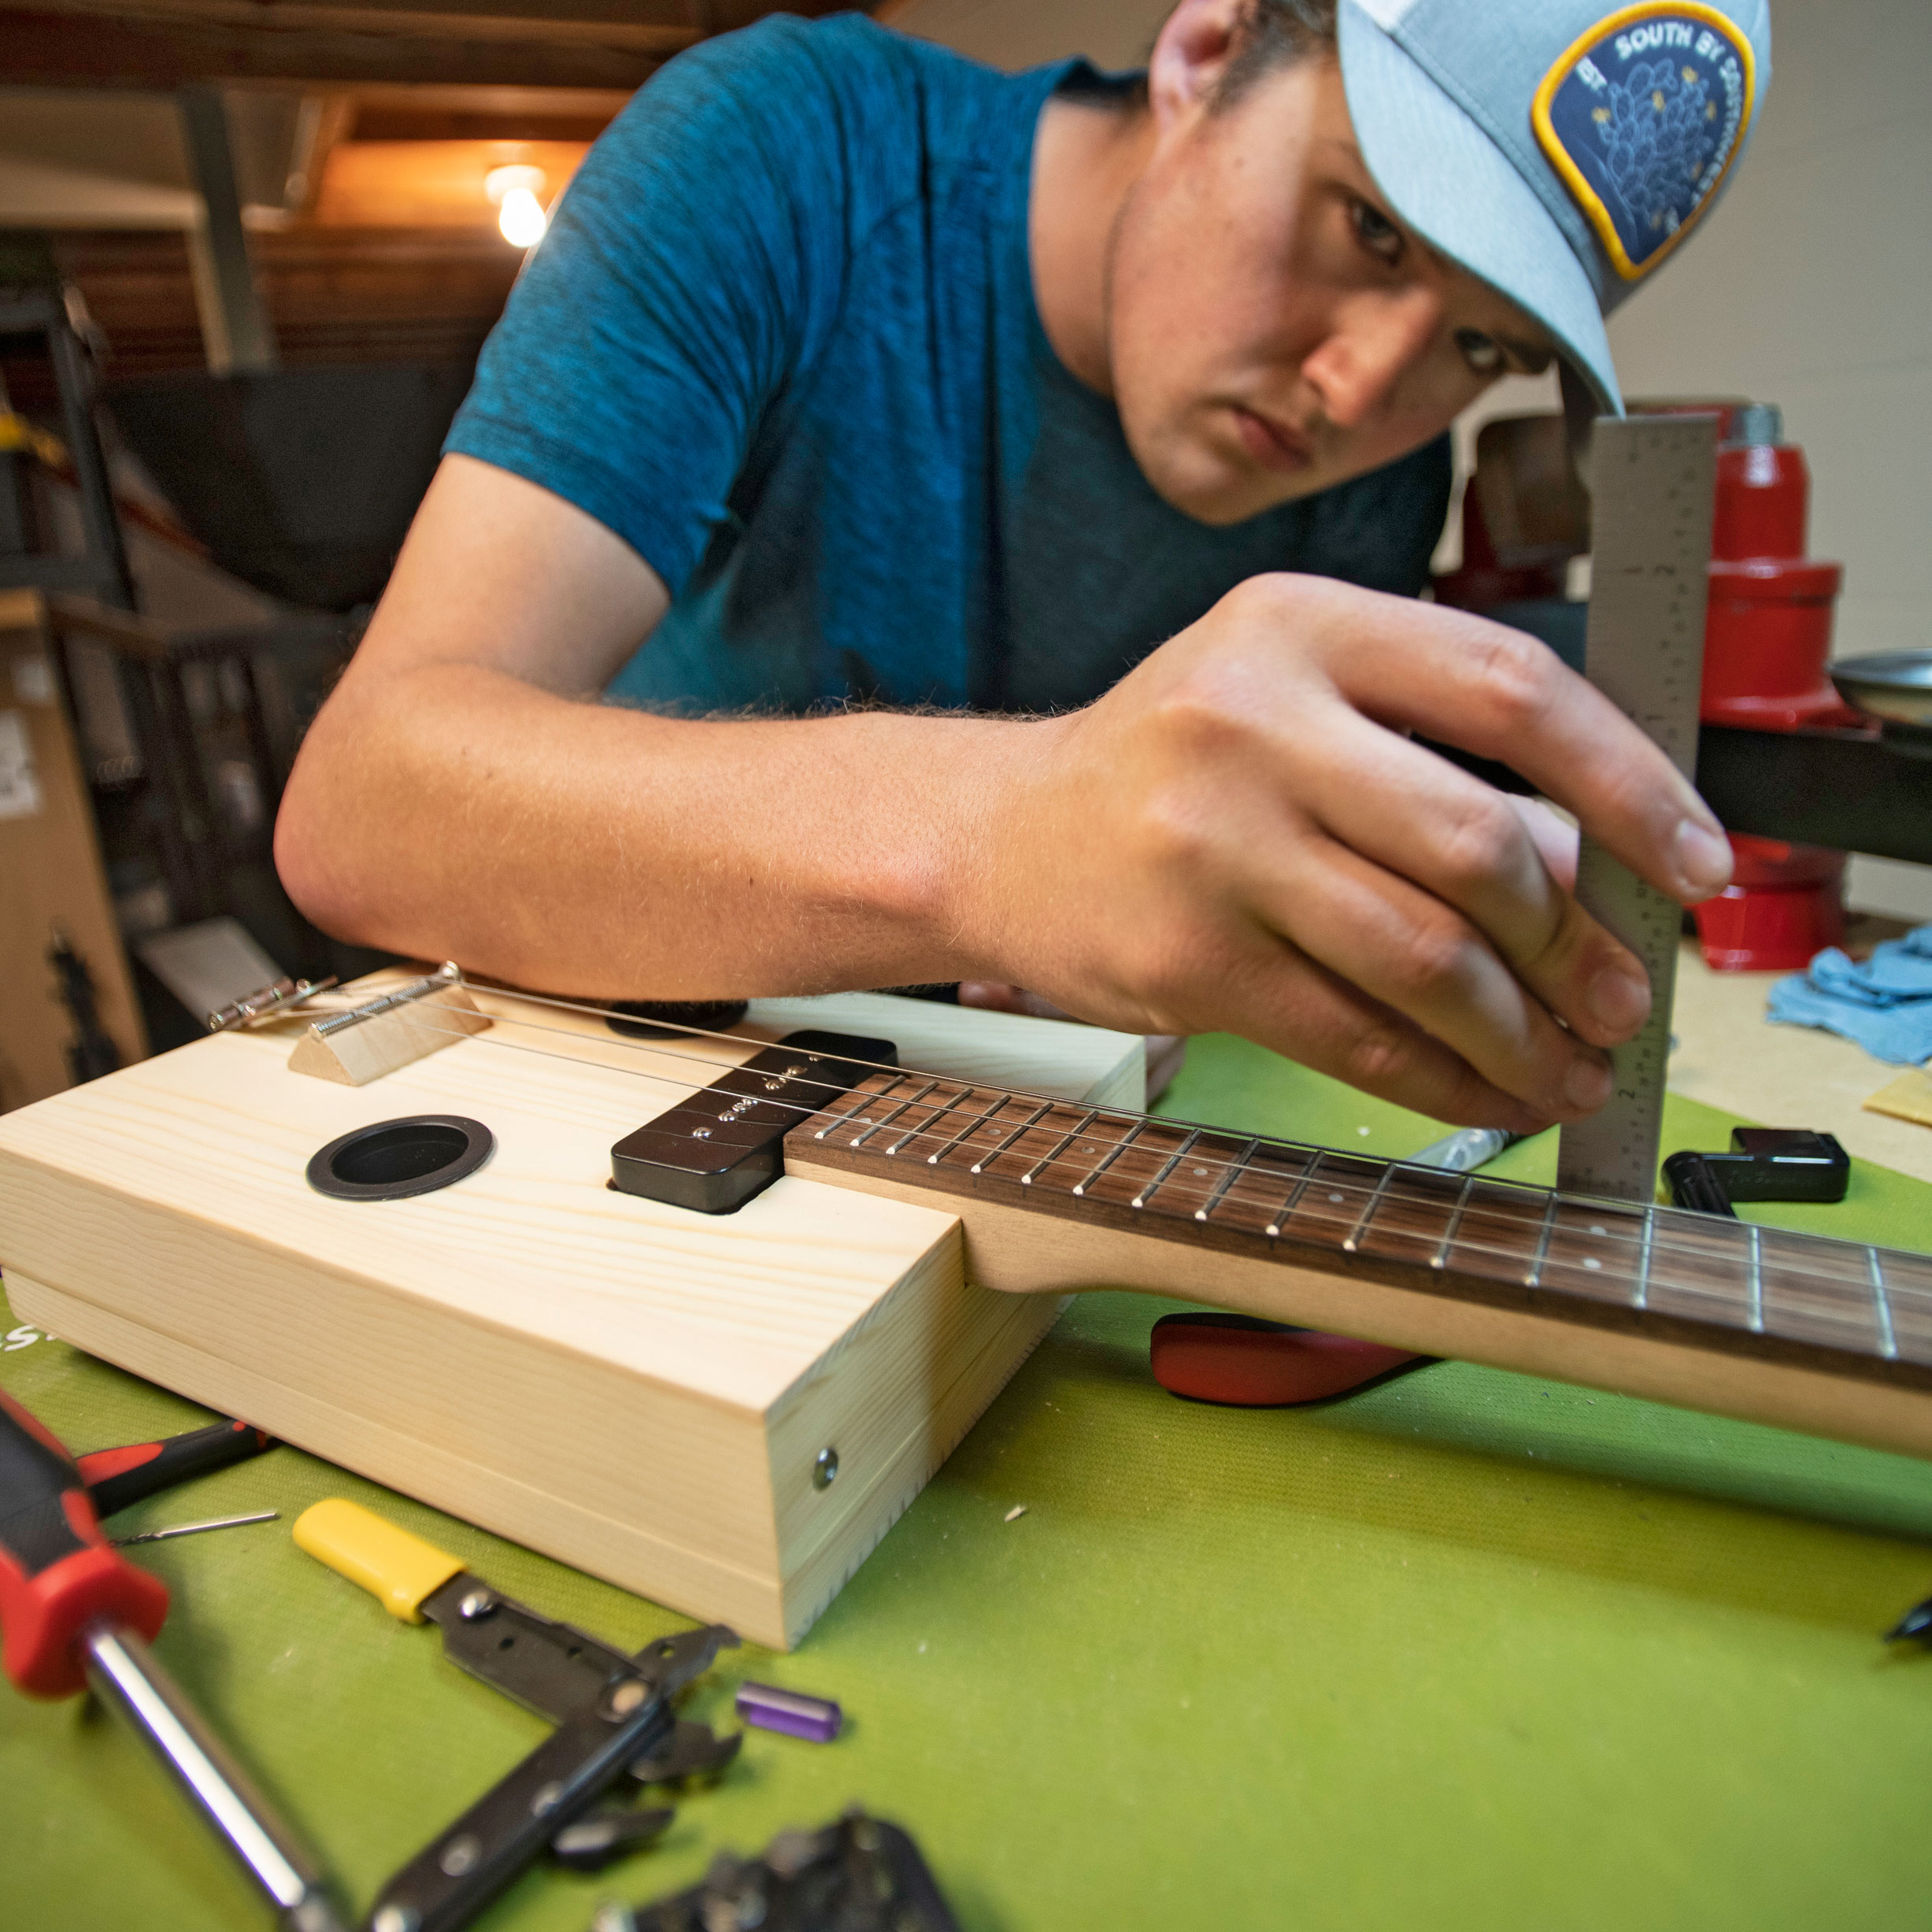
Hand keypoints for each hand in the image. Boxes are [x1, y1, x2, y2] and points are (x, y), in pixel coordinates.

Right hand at [963, 574, 1731, 1131]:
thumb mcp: (1292, 705)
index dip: (1633, 782)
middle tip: (1626, 1000)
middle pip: (1477, 842)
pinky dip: (1442, 1079)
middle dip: (1579, 943)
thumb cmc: (1168, 771)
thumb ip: (1429, 756)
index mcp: (1303, 626)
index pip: (1509, 687)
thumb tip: (1599, 869)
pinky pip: (1353, 1036)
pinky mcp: (1186, 959)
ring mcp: (1211, 842)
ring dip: (1524, 1031)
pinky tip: (1485, 1093)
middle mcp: (1252, 721)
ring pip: (1424, 955)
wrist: (998, 839)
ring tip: (1569, 1068)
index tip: (1699, 862)